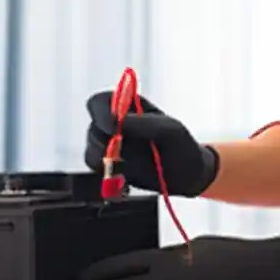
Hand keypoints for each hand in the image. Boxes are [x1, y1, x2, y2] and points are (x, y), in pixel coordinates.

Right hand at [84, 91, 219, 196]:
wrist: (188, 176)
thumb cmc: (182, 145)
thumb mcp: (169, 130)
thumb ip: (143, 124)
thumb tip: (117, 121)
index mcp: (129, 107)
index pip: (100, 101)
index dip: (100, 112)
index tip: (113, 126)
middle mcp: (116, 124)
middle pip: (93, 128)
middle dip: (105, 141)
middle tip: (121, 152)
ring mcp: (112, 146)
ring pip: (91, 150)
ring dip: (106, 160)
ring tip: (127, 166)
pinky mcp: (111, 167)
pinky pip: (97, 169)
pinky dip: (107, 174)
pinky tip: (124, 178)